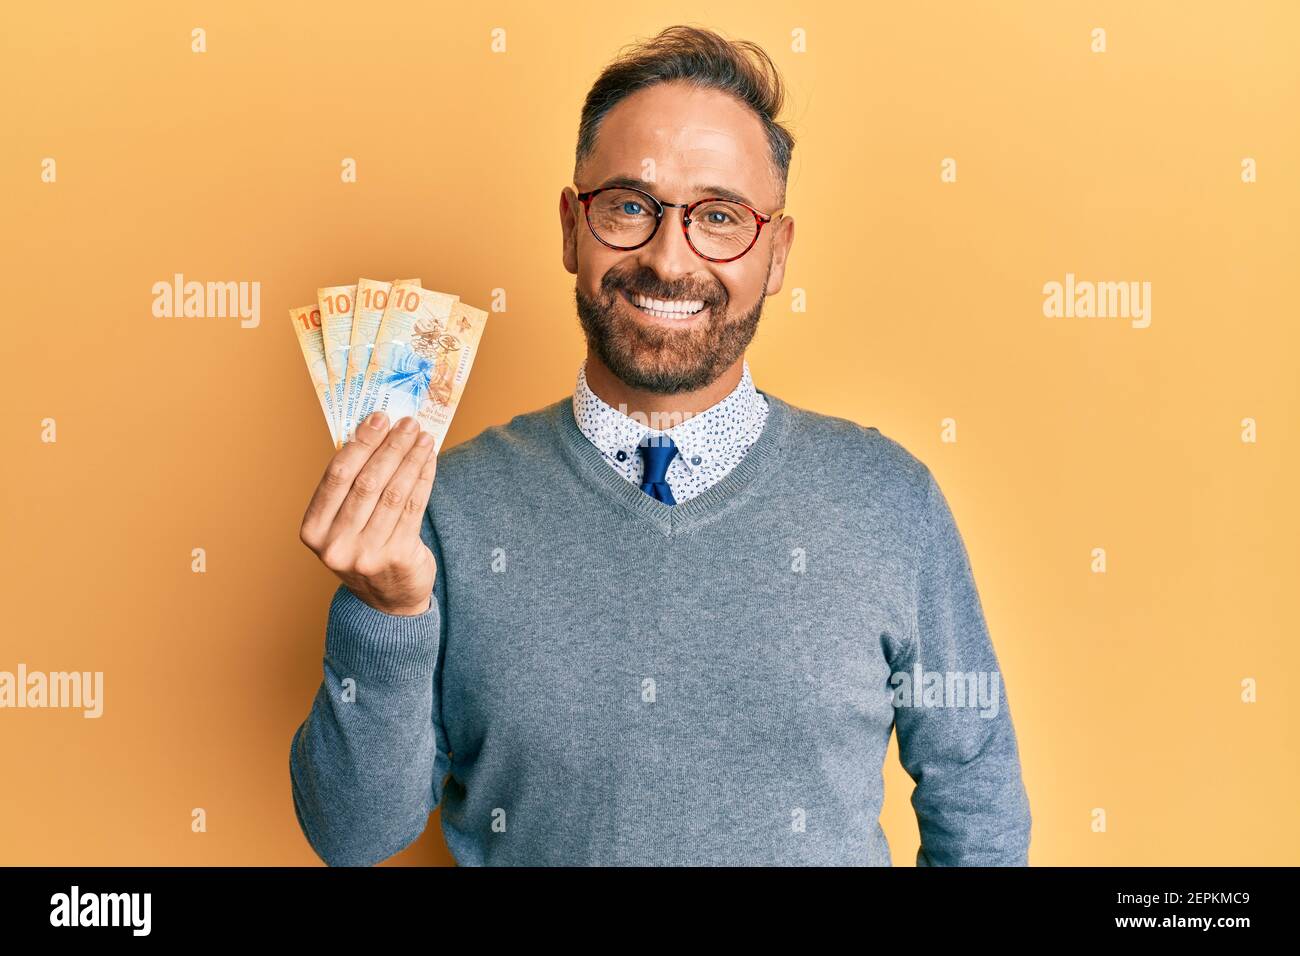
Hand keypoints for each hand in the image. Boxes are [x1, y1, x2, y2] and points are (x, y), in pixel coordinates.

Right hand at [299, 412, 437, 615]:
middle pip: (367, 483)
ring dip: (410, 459)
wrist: (387, 602)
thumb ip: (350, 487)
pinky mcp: (398, 557)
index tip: (378, 418)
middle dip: (390, 447)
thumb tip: (373, 432)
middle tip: (407, 423)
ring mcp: (367, 554)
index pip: (337, 476)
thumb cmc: (363, 548)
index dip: (360, 444)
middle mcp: (336, 545)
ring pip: (393, 493)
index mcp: (313, 531)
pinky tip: (429, 460)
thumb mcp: (343, 524)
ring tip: (422, 437)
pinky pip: (414, 508)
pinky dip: (423, 479)